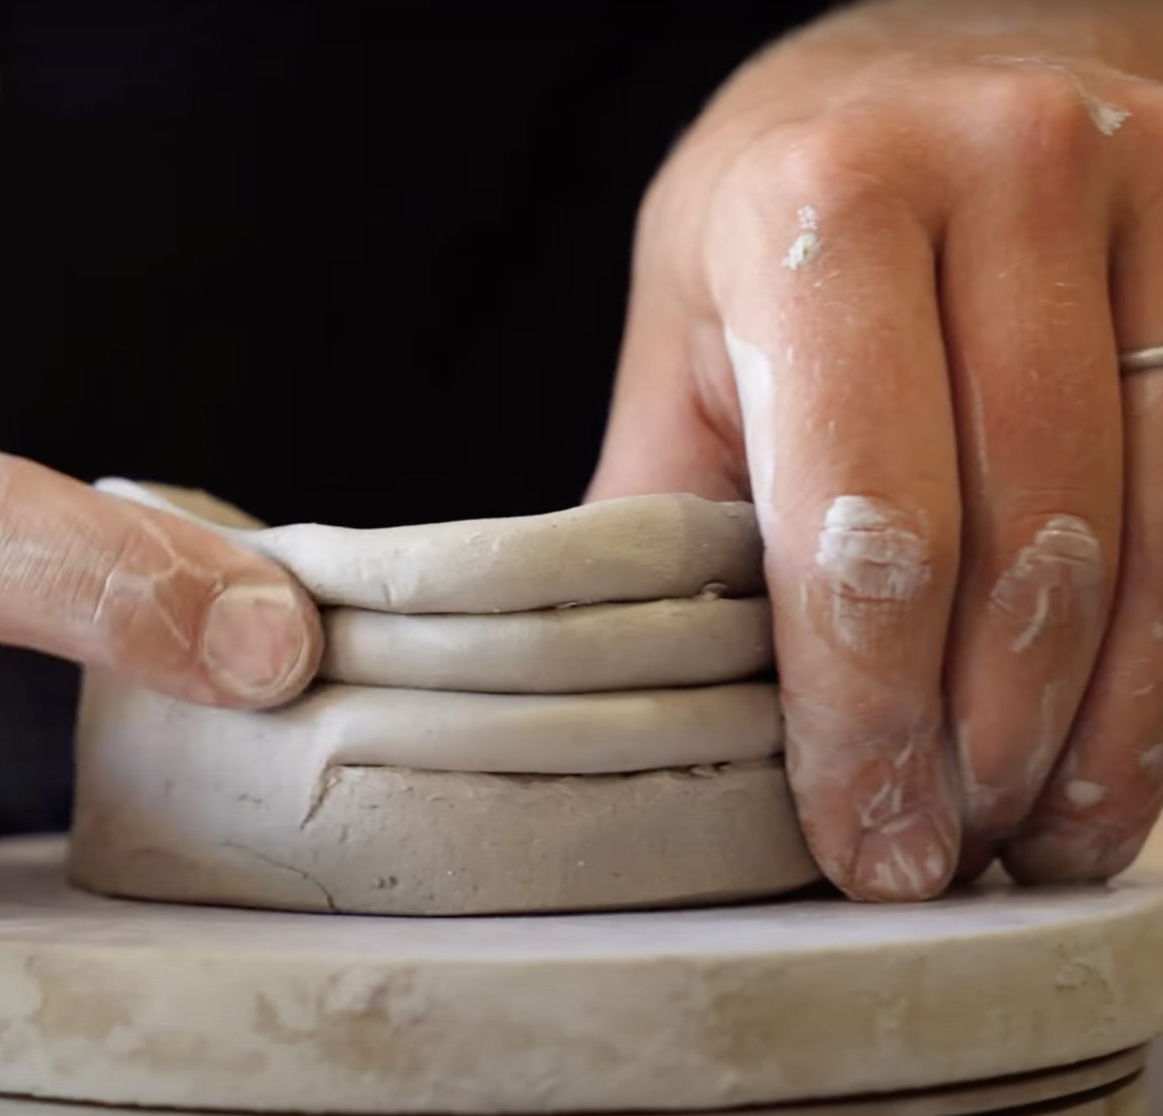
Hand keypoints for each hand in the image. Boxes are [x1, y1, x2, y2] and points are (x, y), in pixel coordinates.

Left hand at [590, 0, 1162, 898]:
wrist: (935, 57)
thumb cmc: (784, 208)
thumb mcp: (686, 332)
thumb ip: (665, 507)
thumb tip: (639, 707)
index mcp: (826, 204)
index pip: (862, 515)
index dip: (864, 713)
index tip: (865, 839)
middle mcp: (1007, 174)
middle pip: (1029, 538)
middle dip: (986, 742)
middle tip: (946, 857)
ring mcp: (1152, 193)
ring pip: (1161, 529)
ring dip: (1106, 724)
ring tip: (1046, 834)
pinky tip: (1125, 744)